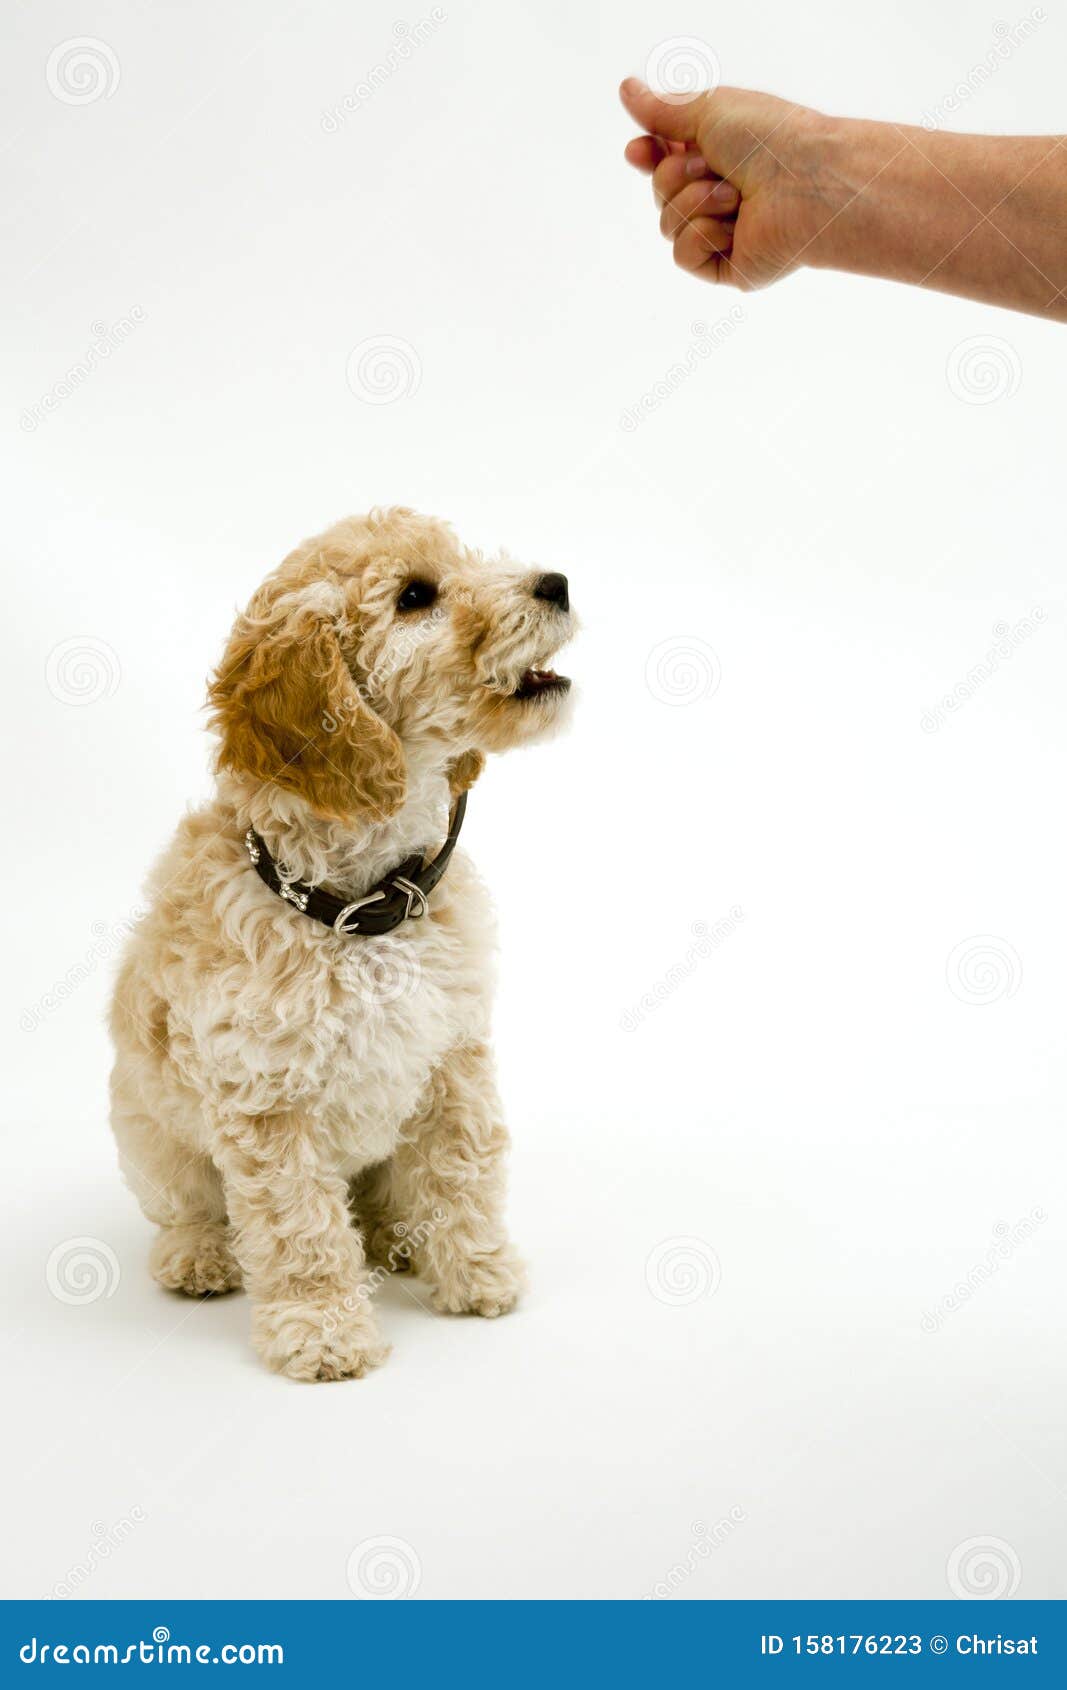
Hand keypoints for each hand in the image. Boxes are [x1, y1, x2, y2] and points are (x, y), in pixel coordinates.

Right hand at [620, 77, 826, 290]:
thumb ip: (663, 110)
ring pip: (668, 223)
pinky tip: (734, 227)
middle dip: (676, 176)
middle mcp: (720, 193)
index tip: (638, 150)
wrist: (805, 182)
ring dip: (694, 202)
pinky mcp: (728, 267)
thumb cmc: (769, 139)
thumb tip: (626, 89)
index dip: (648, 155)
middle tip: (711, 166)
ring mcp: (724, 233)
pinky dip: (701, 236)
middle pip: (659, 192)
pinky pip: (683, 255)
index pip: (664, 159)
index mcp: (719, 155)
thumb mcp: (707, 110)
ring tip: (735, 196)